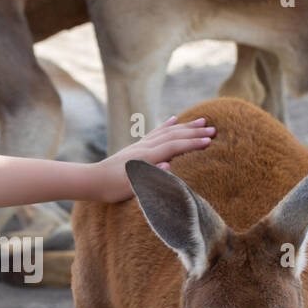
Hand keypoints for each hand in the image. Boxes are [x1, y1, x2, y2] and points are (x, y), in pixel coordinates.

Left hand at [91, 116, 215, 201]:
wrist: (93, 180)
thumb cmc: (112, 188)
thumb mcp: (131, 187)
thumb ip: (149, 177)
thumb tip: (169, 165)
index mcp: (146, 157)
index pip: (173, 146)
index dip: (192, 143)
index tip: (210, 141)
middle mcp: (144, 147)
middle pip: (174, 135)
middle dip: (194, 132)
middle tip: (214, 129)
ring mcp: (141, 145)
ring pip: (167, 131)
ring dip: (185, 126)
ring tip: (202, 120)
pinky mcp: (137, 146)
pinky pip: (156, 132)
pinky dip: (167, 125)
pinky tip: (175, 119)